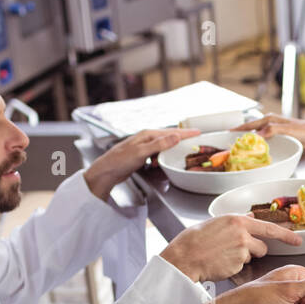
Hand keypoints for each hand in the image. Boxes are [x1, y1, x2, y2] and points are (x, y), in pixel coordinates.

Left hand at [85, 128, 201, 198]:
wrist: (106, 172)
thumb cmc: (119, 161)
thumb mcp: (141, 152)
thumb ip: (159, 145)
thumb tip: (175, 137)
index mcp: (147, 135)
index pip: (171, 132)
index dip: (185, 133)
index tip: (198, 132)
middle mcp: (146, 139)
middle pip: (168, 137)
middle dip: (181, 139)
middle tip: (194, 141)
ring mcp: (144, 147)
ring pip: (163, 146)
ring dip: (171, 150)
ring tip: (181, 152)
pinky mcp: (142, 156)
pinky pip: (157, 155)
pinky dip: (162, 158)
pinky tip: (161, 163)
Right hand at [161, 214, 302, 282]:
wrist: (185, 256)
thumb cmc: (196, 240)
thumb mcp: (217, 222)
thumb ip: (236, 222)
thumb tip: (250, 217)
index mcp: (237, 220)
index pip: (269, 226)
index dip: (286, 234)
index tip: (298, 240)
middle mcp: (242, 233)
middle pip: (263, 246)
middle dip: (255, 250)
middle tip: (239, 251)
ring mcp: (241, 249)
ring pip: (253, 257)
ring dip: (244, 258)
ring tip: (224, 255)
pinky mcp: (238, 264)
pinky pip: (242, 266)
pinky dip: (234, 266)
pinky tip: (220, 262)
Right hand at [233, 114, 304, 153]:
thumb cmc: (302, 131)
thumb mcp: (287, 129)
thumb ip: (274, 130)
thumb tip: (260, 133)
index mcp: (270, 119)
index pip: (251, 124)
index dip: (240, 128)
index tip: (229, 132)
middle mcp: (270, 122)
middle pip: (252, 127)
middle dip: (241, 132)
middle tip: (231, 139)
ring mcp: (273, 129)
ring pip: (257, 132)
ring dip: (248, 138)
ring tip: (240, 144)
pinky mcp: (277, 135)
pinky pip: (263, 138)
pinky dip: (257, 142)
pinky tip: (255, 147)